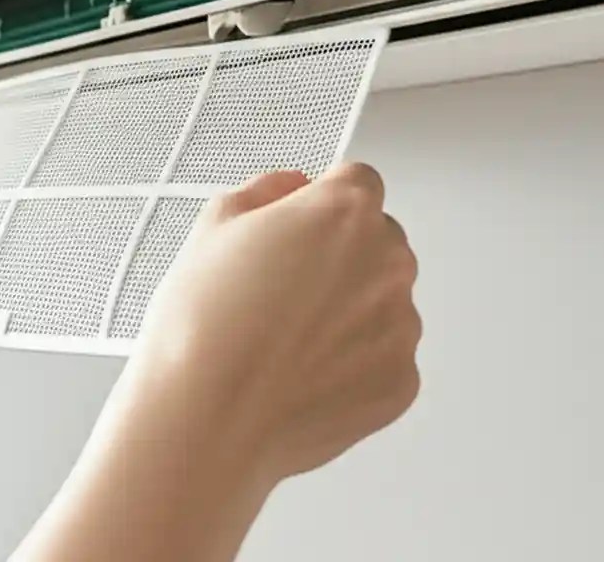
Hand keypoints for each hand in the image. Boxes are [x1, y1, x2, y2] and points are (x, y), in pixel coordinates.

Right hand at [138, 164, 420, 480]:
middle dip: (338, 258)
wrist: (206, 418)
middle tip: (280, 290)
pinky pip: (381, 359)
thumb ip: (265, 191)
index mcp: (344, 212)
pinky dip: (350, 365)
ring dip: (347, 312)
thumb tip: (290, 189)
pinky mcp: (400, 382)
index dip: (320, 205)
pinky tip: (298, 374)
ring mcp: (400, 326)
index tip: (299, 227)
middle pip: (376, 243)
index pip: (356, 184)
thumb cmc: (202, 327)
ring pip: (381, 303)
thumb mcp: (212, 227)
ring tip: (282, 340)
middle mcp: (387, 262)